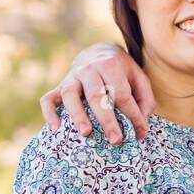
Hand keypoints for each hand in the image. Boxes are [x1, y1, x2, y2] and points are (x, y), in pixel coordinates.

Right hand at [39, 43, 154, 143]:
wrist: (97, 53)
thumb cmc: (121, 73)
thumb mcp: (139, 79)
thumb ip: (145, 100)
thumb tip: (140, 125)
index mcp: (111, 65)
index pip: (122, 94)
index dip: (132, 115)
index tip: (139, 133)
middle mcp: (89, 69)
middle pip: (96, 95)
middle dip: (107, 120)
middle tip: (115, 140)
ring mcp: (71, 77)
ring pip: (70, 95)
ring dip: (77, 114)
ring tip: (86, 133)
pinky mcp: (59, 86)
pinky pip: (48, 99)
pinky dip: (49, 113)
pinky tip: (56, 129)